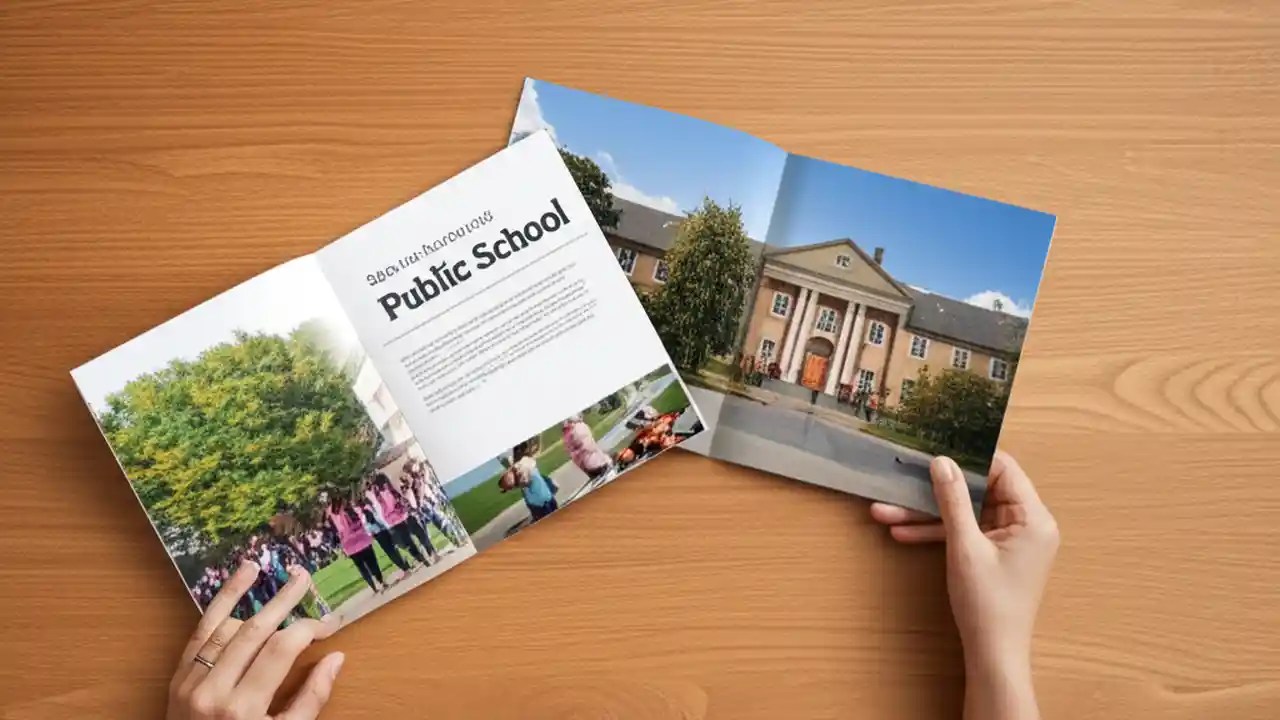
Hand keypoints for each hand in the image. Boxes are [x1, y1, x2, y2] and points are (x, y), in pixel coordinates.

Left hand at [168, 562, 344, 719]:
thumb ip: (310, 700)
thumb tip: (336, 659)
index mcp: (244, 709)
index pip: (280, 650)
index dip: (307, 630)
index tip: (328, 624)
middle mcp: (214, 691)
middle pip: (253, 631)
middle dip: (282, 601)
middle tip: (303, 578)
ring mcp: (191, 683)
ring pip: (224, 628)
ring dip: (244, 595)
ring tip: (264, 568)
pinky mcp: (178, 680)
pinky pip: (199, 635)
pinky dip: (217, 607)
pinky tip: (233, 584)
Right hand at [871, 452, 1057, 682]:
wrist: (993, 655)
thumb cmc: (986, 603)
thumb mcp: (965, 547)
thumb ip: (953, 501)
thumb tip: (941, 461)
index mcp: (1033, 517)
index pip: (1003, 468)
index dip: (969, 458)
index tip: (934, 450)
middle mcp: (1027, 523)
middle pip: (980, 490)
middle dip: (937, 489)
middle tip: (904, 477)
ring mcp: (1010, 539)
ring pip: (966, 512)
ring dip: (928, 513)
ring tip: (885, 511)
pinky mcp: (995, 552)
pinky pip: (965, 531)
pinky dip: (937, 532)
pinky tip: (902, 532)